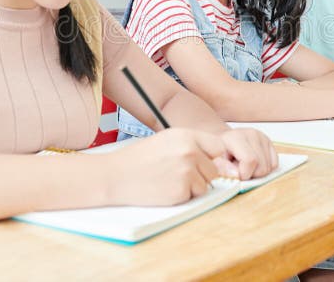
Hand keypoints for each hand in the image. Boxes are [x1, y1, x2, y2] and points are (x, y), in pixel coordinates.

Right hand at [106, 128, 225, 205]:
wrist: (115, 175)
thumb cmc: (139, 159)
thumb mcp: (166, 141)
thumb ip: (191, 147)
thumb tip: (217, 162)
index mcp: (186, 135)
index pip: (218, 147)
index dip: (212, 157)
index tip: (204, 163)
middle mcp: (190, 151)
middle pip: (214, 169)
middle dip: (201, 175)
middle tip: (178, 175)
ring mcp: (187, 171)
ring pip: (205, 185)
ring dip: (192, 187)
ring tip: (168, 180)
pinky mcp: (181, 190)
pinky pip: (193, 196)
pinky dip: (182, 196)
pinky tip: (164, 188)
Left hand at [219, 128, 278, 179]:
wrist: (220, 139)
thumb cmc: (217, 150)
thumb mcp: (213, 159)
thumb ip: (222, 168)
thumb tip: (236, 175)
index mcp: (236, 137)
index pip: (250, 160)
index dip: (244, 174)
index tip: (236, 175)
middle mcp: (252, 134)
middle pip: (262, 167)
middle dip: (250, 175)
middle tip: (238, 168)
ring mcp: (262, 137)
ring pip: (268, 168)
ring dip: (256, 172)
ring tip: (244, 164)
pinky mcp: (269, 142)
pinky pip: (274, 164)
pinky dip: (264, 168)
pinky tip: (253, 163)